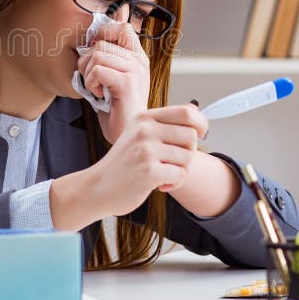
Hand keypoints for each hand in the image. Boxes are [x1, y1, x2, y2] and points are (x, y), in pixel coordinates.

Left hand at [76, 21, 149, 143]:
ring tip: (96, 88)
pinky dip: (91, 83)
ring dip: (88, 73)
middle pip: (102, 41)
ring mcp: (136, 71)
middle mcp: (139, 61)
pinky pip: (98, 70)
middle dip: (87, 60)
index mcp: (137, 57)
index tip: (95, 54)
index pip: (122, 27)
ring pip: (97, 54)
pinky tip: (98, 94)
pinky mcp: (128, 83)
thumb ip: (107, 58)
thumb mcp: (111, 79)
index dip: (103, 34)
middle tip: (91, 79)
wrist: (127, 137)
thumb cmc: (117, 110)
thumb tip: (94, 38)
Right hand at [87, 104, 208, 217]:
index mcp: (144, 118)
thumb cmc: (122, 163)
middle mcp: (145, 130)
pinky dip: (174, 183)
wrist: (97, 187)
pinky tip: (159, 184)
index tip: (201, 135)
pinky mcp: (149, 172)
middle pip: (191, 136)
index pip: (186, 112)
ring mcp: (146, 150)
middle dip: (188, 152)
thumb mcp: (138, 134)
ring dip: (180, 170)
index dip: (201, 124)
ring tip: (163, 173)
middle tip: (173, 162)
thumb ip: (163, 124)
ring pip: (188, 157)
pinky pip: (180, 175)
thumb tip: (196, 114)